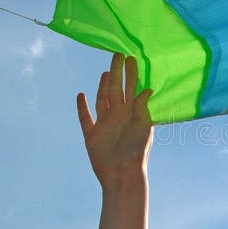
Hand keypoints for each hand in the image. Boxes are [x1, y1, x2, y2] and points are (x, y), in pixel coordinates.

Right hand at [77, 53, 152, 189]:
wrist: (122, 173)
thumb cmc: (136, 151)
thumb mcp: (143, 126)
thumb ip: (142, 107)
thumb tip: (146, 89)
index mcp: (132, 113)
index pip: (131, 88)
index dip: (131, 73)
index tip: (131, 58)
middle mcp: (118, 116)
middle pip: (115, 89)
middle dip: (117, 73)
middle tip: (117, 55)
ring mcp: (104, 124)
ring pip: (102, 100)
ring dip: (102, 86)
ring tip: (105, 73)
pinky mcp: (92, 135)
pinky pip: (85, 118)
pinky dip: (82, 108)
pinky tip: (80, 95)